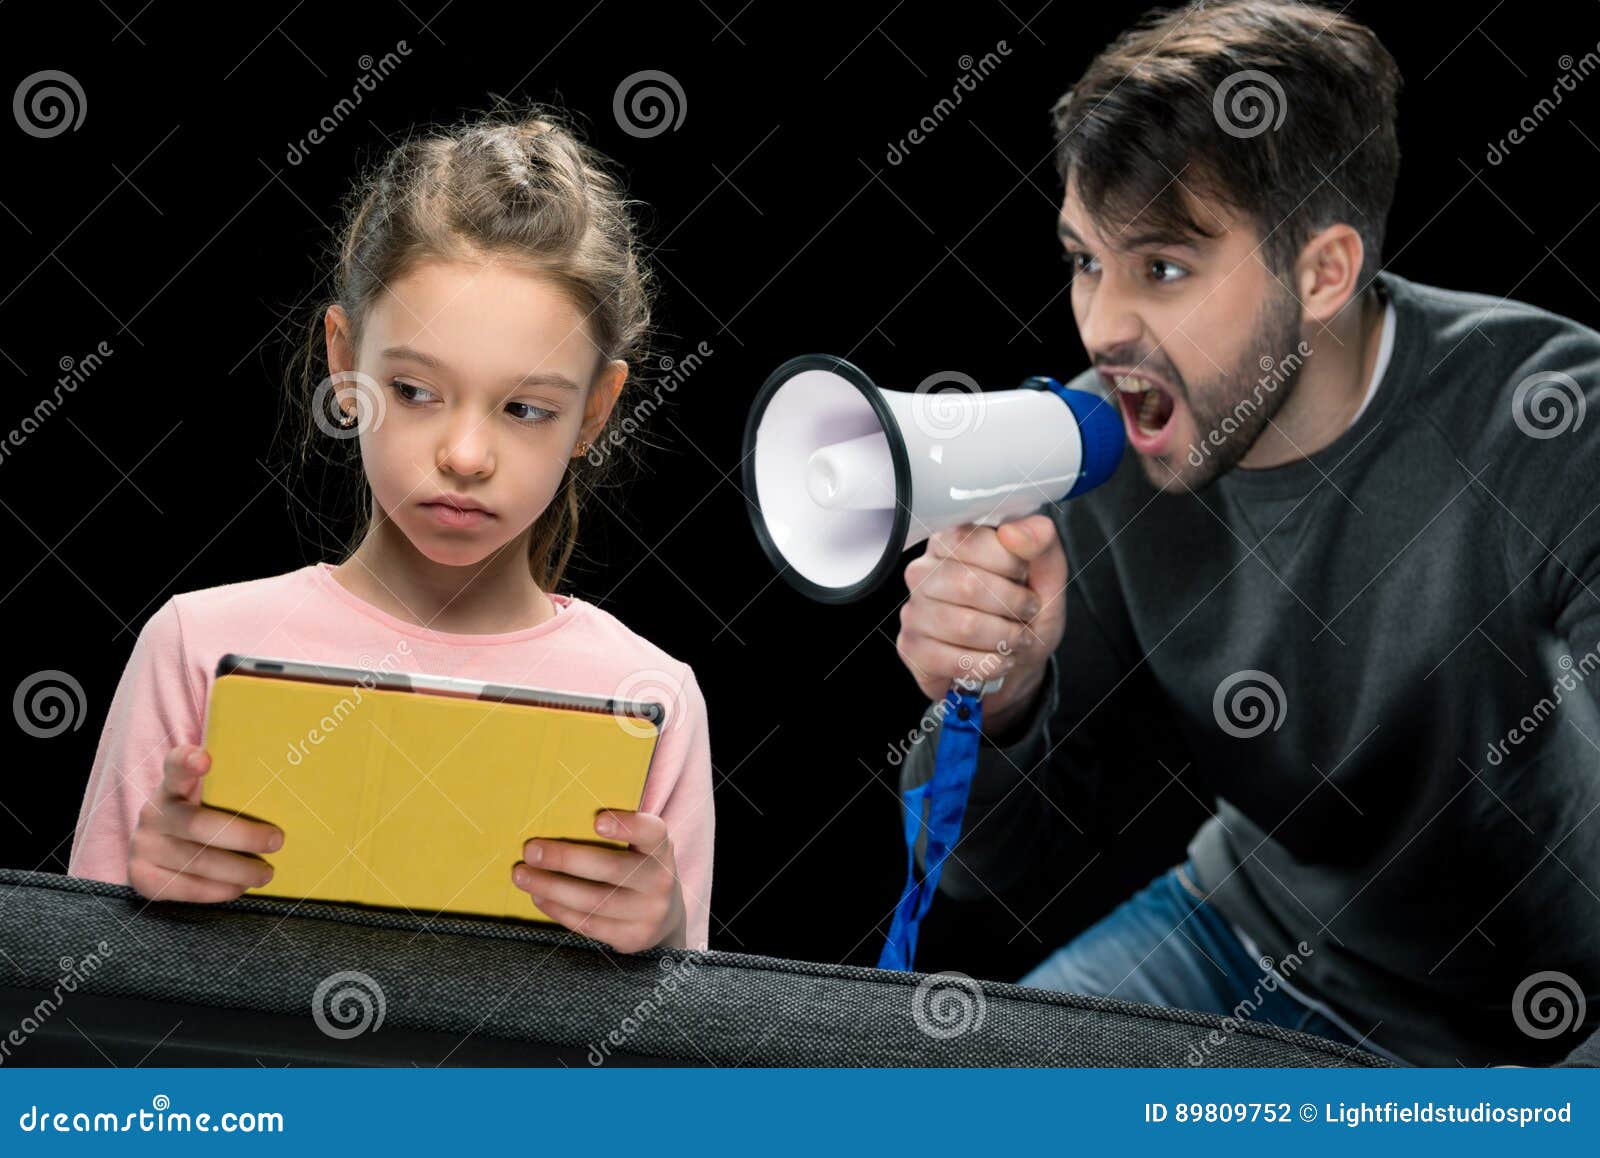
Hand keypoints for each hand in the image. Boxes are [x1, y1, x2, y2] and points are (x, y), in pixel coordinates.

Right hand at [127, 743, 284, 902]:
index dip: (187, 761)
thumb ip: (231, 790)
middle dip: (244, 836)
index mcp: (172, 786)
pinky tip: (239, 887)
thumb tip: (287, 791)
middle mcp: (154, 813)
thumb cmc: (200, 816)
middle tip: (277, 841)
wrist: (156, 848)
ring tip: (266, 873)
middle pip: (199, 825)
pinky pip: (187, 888)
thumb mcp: (208, 798)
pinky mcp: (142, 876)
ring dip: (238, 870)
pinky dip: (219, 890)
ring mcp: (144, 846)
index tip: (205, 759)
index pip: (175, 766)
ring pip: (197, 862)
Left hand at [513, 810, 685, 953]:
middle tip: (531, 850)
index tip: (597, 821)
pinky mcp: (631, 938)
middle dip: (565, 859)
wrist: (665, 915)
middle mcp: (659, 881)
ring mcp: (648, 914)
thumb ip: (615, 835)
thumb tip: (558, 820)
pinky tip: (538, 896)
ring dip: (552, 887)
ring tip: (523, 875)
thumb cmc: (638, 868)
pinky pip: (588, 924)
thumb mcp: (640, 847)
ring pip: (593, 901)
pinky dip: (558, 910)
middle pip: (610, 868)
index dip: (626, 826)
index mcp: (660, 849)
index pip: (650, 832)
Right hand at [897, 513, 1068, 736]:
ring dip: (1005, 638)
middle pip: (967, 585)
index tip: (1024, 577)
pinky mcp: (912, 649)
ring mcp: (914, 611)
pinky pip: (954, 660)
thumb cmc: (1025, 612)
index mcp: (951, 541)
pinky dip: (990, 664)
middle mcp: (923, 572)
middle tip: (1028, 613)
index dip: (1009, 563)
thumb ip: (1040, 541)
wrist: (1017, 661)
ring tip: (1016, 639)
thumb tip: (1013, 532)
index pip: (970, 541)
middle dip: (1012, 605)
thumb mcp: (1047, 574)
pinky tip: (998, 659)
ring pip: (964, 626)